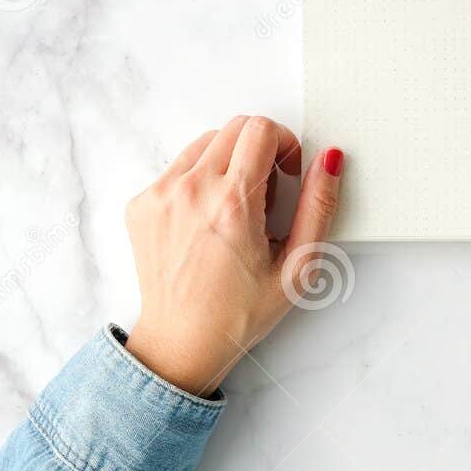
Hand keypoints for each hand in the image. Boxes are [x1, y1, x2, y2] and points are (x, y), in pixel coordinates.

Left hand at [123, 116, 344, 395]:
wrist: (181, 342)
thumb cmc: (240, 313)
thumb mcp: (298, 266)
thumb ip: (319, 206)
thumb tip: (329, 158)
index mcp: (232, 202)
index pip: (261, 129)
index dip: (285, 143)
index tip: (287, 173)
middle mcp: (190, 190)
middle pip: (233, 128)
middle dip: (259, 150)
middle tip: (265, 197)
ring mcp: (160, 195)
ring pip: (204, 143)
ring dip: (228, 162)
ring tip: (236, 210)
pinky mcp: (141, 204)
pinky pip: (178, 168)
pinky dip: (199, 181)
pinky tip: (207, 222)